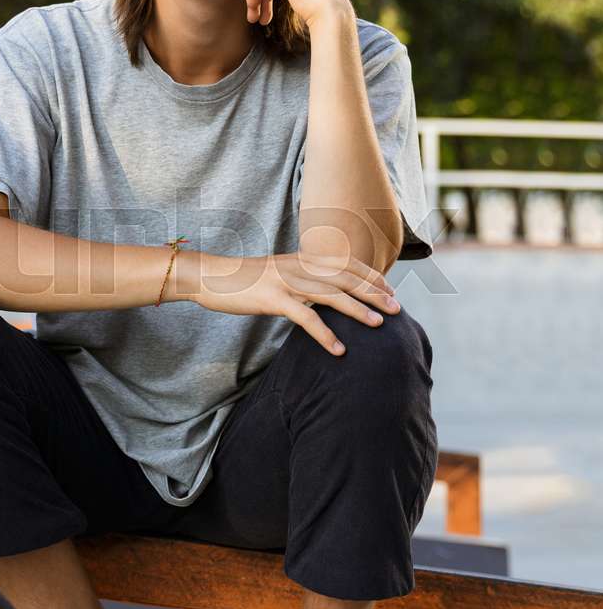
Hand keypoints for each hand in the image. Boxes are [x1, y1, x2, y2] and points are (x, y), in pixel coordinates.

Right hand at [192, 249, 400, 354]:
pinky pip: (305, 318)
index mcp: (303, 259)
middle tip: (397, 309)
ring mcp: (287, 282)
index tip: (391, 290)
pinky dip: (325, 334)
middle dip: (375, 293)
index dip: (371, 276)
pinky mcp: (272, 299)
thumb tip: (325, 292)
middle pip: (346, 278)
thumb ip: (302, 278)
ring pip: (331, 295)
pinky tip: (339, 349)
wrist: (211, 276)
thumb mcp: (279, 272)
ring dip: (358, 310)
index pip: (346, 264)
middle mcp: (299, 267)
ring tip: (378, 325)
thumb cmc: (245, 280)